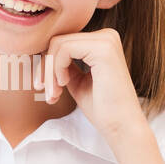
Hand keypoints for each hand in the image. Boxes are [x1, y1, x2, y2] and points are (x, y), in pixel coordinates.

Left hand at [42, 27, 147, 144]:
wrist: (121, 127)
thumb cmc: (101, 109)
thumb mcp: (76, 81)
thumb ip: (64, 64)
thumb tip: (42, 53)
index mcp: (102, 42)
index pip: (63, 41)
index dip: (47, 63)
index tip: (46, 88)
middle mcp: (107, 36)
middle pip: (58, 40)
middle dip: (45, 67)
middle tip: (45, 91)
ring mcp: (106, 40)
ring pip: (58, 44)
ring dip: (48, 71)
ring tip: (54, 93)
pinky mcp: (103, 48)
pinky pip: (64, 49)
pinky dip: (56, 69)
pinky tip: (63, 84)